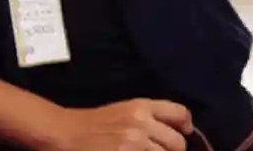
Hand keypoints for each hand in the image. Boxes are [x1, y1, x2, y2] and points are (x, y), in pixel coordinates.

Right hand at [45, 98, 194, 150]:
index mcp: (142, 107)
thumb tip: (183, 130)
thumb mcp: (126, 111)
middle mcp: (141, 124)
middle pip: (177, 143)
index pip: (179, 113)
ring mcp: (133, 145)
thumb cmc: (96, 123)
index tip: (184, 133)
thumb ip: (152, 117)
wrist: (66, 134)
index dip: (186, 126)